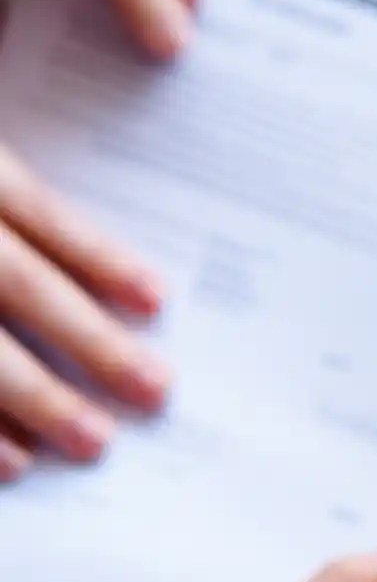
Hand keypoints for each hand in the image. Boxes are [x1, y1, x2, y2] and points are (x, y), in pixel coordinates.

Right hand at [0, 146, 167, 481]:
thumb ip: (18, 136)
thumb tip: (137, 115)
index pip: (30, 206)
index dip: (95, 254)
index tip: (157, 300)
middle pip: (7, 281)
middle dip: (85, 341)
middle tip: (156, 392)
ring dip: (25, 400)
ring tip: (91, 442)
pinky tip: (9, 466)